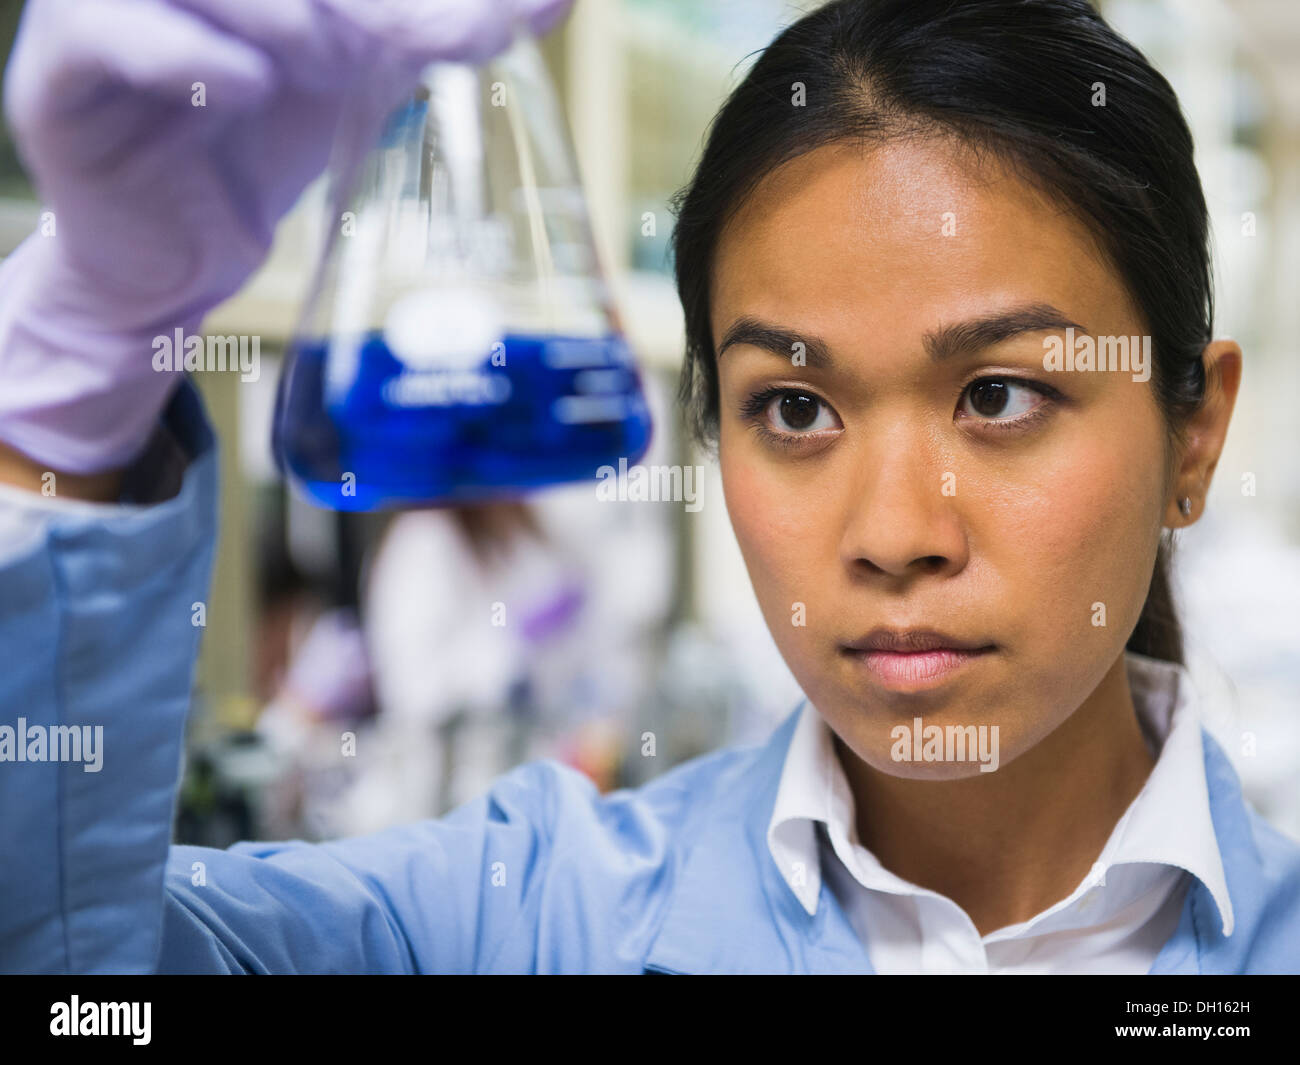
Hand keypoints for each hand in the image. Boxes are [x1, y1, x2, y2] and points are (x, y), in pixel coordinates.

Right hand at [0, 0, 574, 474]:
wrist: (183, 261)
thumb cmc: (261, 154)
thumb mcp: (361, 80)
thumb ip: (438, 30)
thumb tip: (555, 2)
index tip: (475, 25)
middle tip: (419, 40)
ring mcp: (101, 13)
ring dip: (279, 13)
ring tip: (331, 66)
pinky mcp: (60, 79)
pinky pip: (106, 33)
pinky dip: (182, 52)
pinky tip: (253, 86)